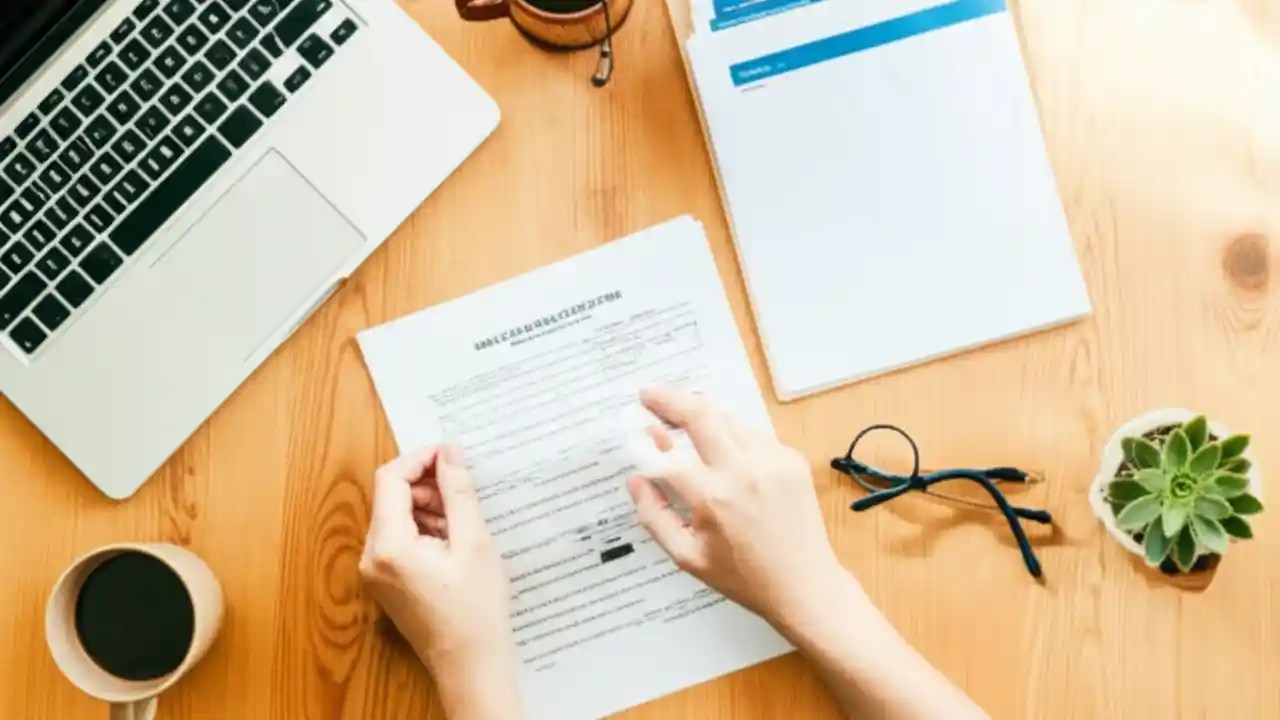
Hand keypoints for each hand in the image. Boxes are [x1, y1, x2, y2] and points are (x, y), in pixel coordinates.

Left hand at [360, 446, 523, 718]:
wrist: (469, 665)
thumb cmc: (475, 612)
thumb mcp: (474, 542)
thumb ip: (458, 493)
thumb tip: (449, 453)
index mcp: (388, 546)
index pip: (390, 479)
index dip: (419, 458)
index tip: (450, 453)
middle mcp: (371, 557)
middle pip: (391, 497)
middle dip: (427, 486)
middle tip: (464, 491)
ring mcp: (375, 572)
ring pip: (396, 517)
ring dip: (428, 508)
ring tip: (464, 524)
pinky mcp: (386, 581)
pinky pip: (399, 539)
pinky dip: (424, 529)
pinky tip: (454, 541)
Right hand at [626, 386, 849, 623]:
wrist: (805, 585)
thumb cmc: (744, 577)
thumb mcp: (688, 557)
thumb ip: (654, 515)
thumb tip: (637, 480)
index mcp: (714, 498)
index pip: (668, 454)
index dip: (646, 439)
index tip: (635, 426)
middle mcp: (744, 471)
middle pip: (700, 413)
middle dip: (670, 398)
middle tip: (650, 393)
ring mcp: (772, 460)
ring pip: (728, 419)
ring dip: (701, 413)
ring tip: (681, 415)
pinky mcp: (791, 460)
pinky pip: (753, 435)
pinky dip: (732, 434)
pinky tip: (722, 449)